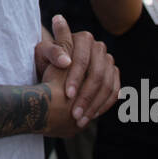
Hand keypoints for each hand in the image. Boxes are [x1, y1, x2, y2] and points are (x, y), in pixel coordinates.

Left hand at [35, 15, 118, 132]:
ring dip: (94, 105)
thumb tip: (65, 62)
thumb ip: (52, 53)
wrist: (54, 69)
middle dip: (86, 97)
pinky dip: (104, 105)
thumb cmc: (45, 60)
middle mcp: (99, 47)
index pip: (82, 61)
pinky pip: (114, 91)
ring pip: (107, 85)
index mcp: (84, 38)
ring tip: (80, 120)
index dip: (76, 78)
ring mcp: (108, 61)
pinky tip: (91, 116)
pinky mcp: (113, 74)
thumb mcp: (43, 54)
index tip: (67, 95)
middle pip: (97, 75)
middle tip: (74, 114)